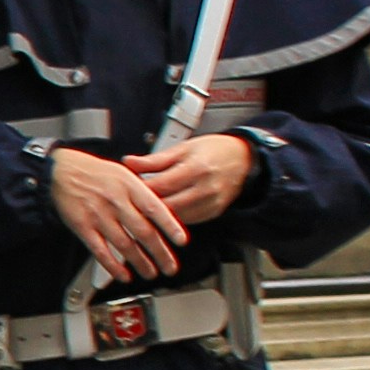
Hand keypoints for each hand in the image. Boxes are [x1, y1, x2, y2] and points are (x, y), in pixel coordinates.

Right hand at [44, 143, 188, 283]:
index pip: (155, 209)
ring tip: (150, 273)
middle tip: (170, 267)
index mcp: (130, 186)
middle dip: (160, 253)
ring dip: (140, 263)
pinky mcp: (83, 227)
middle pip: (143, 232)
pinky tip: (123, 275)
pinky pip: (100, 251)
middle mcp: (116, 201)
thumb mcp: (124, 173)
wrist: (60, 171)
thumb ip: (143, 192)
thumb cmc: (94, 172)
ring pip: (125, 245)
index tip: (182, 241)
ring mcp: (99, 216)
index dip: (170, 226)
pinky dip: (113, 266)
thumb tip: (163, 213)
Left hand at [140, 132, 259, 224]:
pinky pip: (187, 221)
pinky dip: (172, 218)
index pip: (161, 186)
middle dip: (146, 206)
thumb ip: (155, 159)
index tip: (126, 190)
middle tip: (130, 204)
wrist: (243, 159)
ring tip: (142, 210)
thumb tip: (128, 162)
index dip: (140, 190)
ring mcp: (211, 203)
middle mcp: (205, 188)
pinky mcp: (214, 213)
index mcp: (196, 168)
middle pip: (167, 205)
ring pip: (176, 217)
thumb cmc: (213, 150)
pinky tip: (162, 214)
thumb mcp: (184, 148)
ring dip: (158, 216)